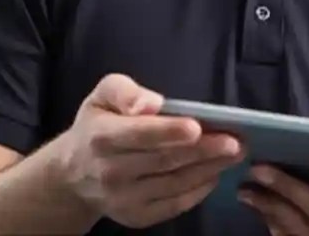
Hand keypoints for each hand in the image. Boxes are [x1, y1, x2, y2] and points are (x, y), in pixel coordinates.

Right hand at [54, 74, 244, 228]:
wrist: (72, 174)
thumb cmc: (96, 125)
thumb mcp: (102, 95)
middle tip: (235, 141)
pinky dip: (198, 190)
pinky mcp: (136, 216)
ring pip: (173, 184)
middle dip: (203, 151)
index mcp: (102, 137)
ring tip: (234, 155)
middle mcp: (111, 171)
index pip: (140, 135)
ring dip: (208, 169)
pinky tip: (214, 174)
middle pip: (164, 160)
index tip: (198, 126)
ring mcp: (124, 198)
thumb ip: (125, 92)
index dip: (169, 131)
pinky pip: (173, 204)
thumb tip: (151, 104)